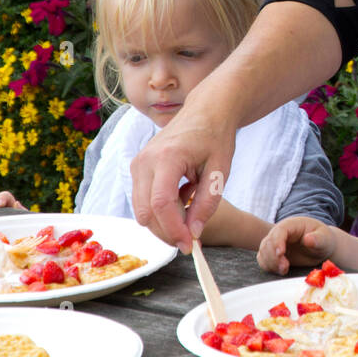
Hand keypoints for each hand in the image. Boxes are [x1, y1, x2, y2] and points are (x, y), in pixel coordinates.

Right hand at [130, 96, 234, 253]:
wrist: (205, 111)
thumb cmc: (216, 137)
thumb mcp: (220, 171)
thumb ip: (207, 203)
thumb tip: (193, 233)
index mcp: (167, 157)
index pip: (161, 204)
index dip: (174, 230)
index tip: (189, 245)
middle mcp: (145, 161)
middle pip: (146, 212)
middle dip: (167, 231)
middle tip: (191, 238)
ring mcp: (137, 164)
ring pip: (141, 210)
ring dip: (164, 221)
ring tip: (191, 207)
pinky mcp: (137, 168)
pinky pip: (143, 200)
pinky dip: (160, 209)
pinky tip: (182, 197)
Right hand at [257, 217, 336, 275]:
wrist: (321, 247)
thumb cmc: (323, 240)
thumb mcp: (324, 238)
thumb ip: (317, 239)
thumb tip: (307, 239)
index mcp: (292, 225)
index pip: (279, 231)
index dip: (277, 242)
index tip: (281, 254)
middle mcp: (280, 232)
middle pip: (268, 242)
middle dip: (274, 256)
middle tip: (285, 267)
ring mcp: (275, 243)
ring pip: (263, 251)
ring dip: (270, 262)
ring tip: (284, 269)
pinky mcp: (274, 254)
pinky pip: (263, 260)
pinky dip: (269, 266)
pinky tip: (280, 270)